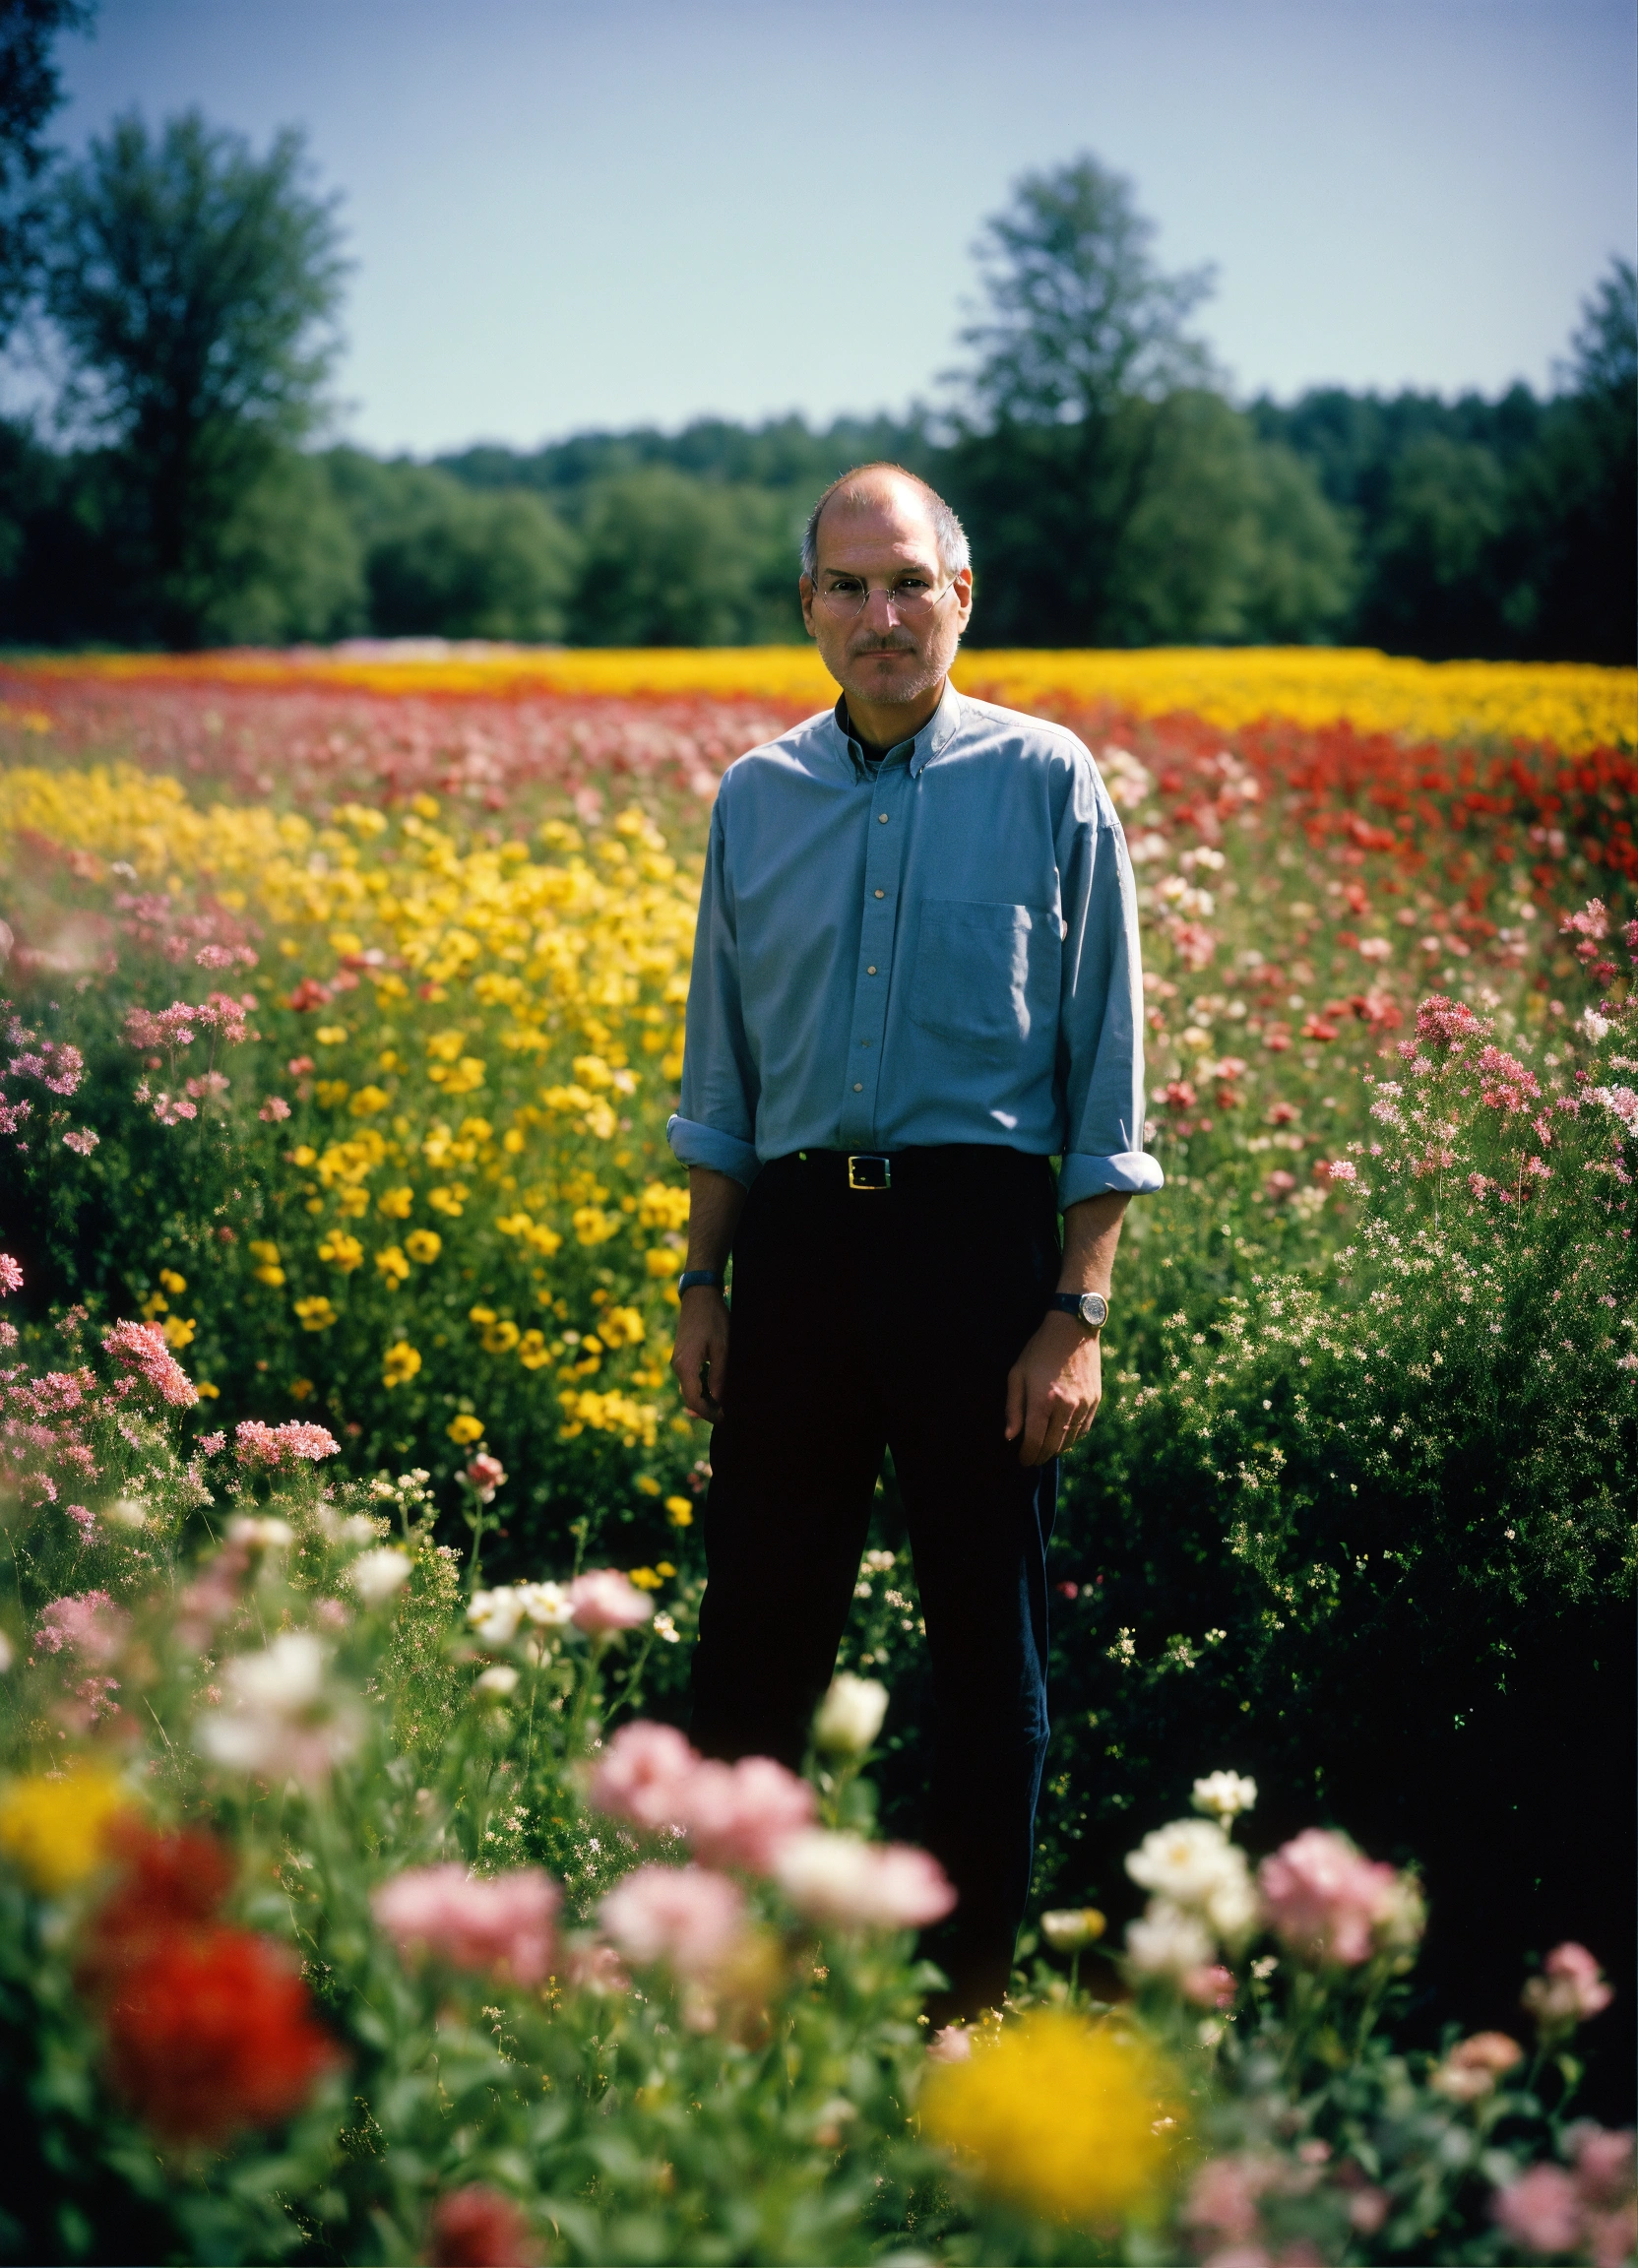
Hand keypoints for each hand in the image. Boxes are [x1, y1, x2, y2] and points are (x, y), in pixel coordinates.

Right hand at [671, 1287, 729, 1420]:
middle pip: (690, 1398)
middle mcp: (677, 1367)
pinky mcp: (681, 1357)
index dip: (709, 1414)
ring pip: (690, 1389)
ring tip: (725, 1402)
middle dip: (708, 1409)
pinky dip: (702, 1387)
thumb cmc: (713, 1319)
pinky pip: (690, 1379)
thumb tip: (719, 1400)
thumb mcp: (722, 1348)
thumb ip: (719, 1376)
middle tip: (727, 1414)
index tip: (724, 1419)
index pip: (694, 1401)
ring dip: (706, 1398)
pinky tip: (717, 1387)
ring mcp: (677, 1362)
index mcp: (685, 1366)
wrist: (698, 1297)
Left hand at [1004, 1312, 1102, 1465]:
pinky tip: (1063, 1439)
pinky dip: (1072, 1439)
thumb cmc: (1039, 1350)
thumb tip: (1011, 1436)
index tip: (1023, 1461)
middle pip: (1052, 1444)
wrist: (1073, 1328)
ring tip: (1045, 1450)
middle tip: (1032, 1460)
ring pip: (1070, 1440)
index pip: (1034, 1440)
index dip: (1027, 1454)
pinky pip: (1083, 1430)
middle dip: (1040, 1455)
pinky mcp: (1095, 1400)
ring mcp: (1083, 1404)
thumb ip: (1013, 1407)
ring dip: (1056, 1449)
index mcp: (1042, 1399)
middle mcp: (1065, 1406)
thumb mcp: (1017, 1374)